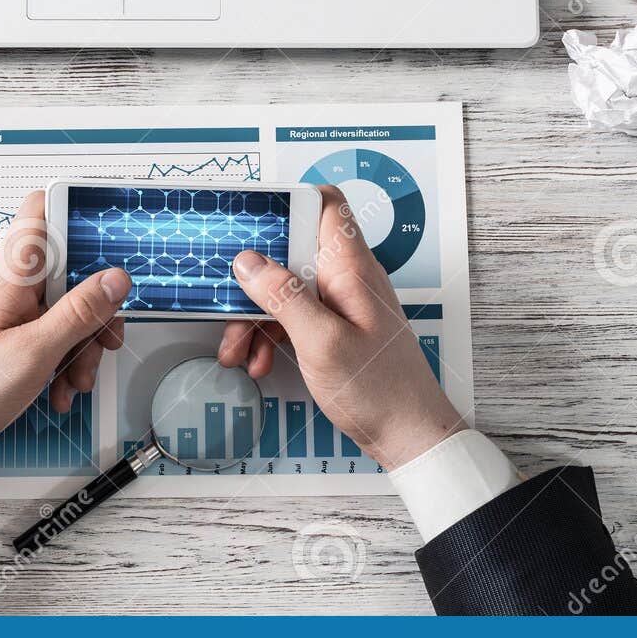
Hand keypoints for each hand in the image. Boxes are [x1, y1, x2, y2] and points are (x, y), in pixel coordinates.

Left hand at [0, 191, 129, 462]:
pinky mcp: (4, 328)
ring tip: (73, 384)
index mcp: (12, 271)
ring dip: (78, 345)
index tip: (112, 242)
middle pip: (68, 270)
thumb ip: (80, 311)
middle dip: (92, 311)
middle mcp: (8, 280)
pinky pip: (45, 330)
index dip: (80, 213)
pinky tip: (57, 389)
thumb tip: (115, 278)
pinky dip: (58, 358)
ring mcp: (6, 305)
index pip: (43, 208)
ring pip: (61, 307)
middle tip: (102, 345)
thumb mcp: (36, 352)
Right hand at [218, 186, 464, 469]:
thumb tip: (249, 262)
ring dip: (255, 315)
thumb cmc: (380, 390)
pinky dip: (271, 335)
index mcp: (351, 267)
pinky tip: (260, 360)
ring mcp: (340, 302)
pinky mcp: (334, 327)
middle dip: (254, 277)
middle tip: (228, 298)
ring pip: (285, 288)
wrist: (408, 436)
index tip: (248, 219)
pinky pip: (293, 316)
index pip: (324, 204)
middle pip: (290, 250)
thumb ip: (284, 296)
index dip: (286, 201)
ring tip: (237, 349)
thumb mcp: (321, 342)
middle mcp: (346, 277)